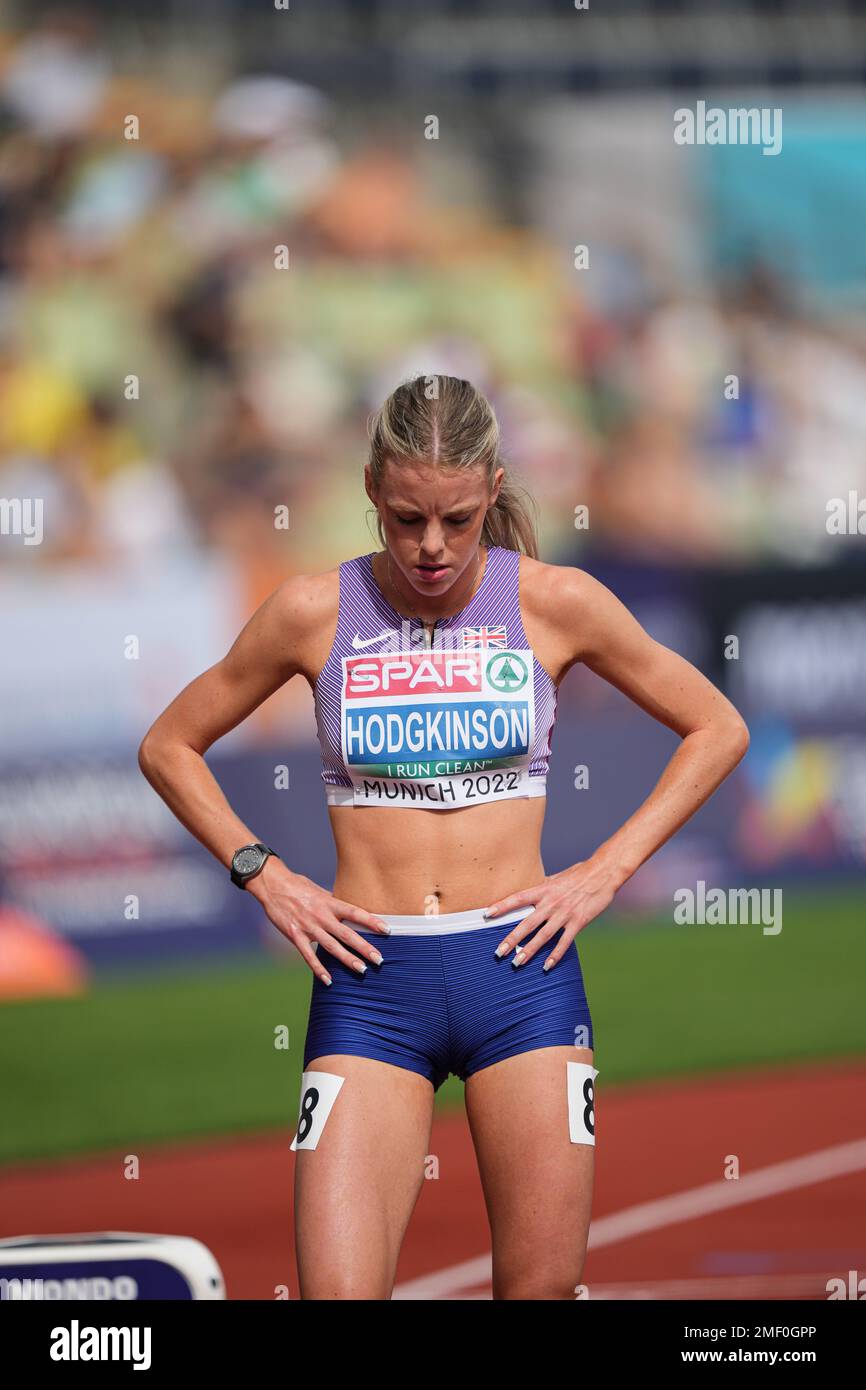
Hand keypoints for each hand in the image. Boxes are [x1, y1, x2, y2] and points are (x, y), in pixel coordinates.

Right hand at [246, 859, 389, 985]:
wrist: (273, 885)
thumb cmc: (298, 886)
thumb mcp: (320, 891)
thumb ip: (334, 903)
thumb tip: (349, 912)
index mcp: (330, 903)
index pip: (356, 913)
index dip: (372, 921)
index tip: (387, 930)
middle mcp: (322, 916)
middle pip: (347, 934)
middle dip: (364, 948)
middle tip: (379, 959)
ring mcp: (308, 927)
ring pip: (332, 947)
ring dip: (347, 959)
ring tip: (362, 970)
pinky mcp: (295, 936)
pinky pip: (309, 956)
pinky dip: (318, 969)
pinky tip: (328, 980)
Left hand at [484, 859, 617, 970]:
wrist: (603, 873)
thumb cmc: (578, 874)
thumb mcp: (556, 878)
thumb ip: (542, 888)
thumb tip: (529, 893)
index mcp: (544, 890)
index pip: (518, 898)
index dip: (502, 906)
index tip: (487, 915)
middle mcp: (551, 902)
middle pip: (527, 923)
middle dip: (512, 939)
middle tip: (498, 952)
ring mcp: (565, 913)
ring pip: (543, 936)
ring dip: (529, 950)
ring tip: (517, 963)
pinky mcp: (579, 922)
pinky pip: (565, 942)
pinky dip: (556, 955)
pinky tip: (546, 966)